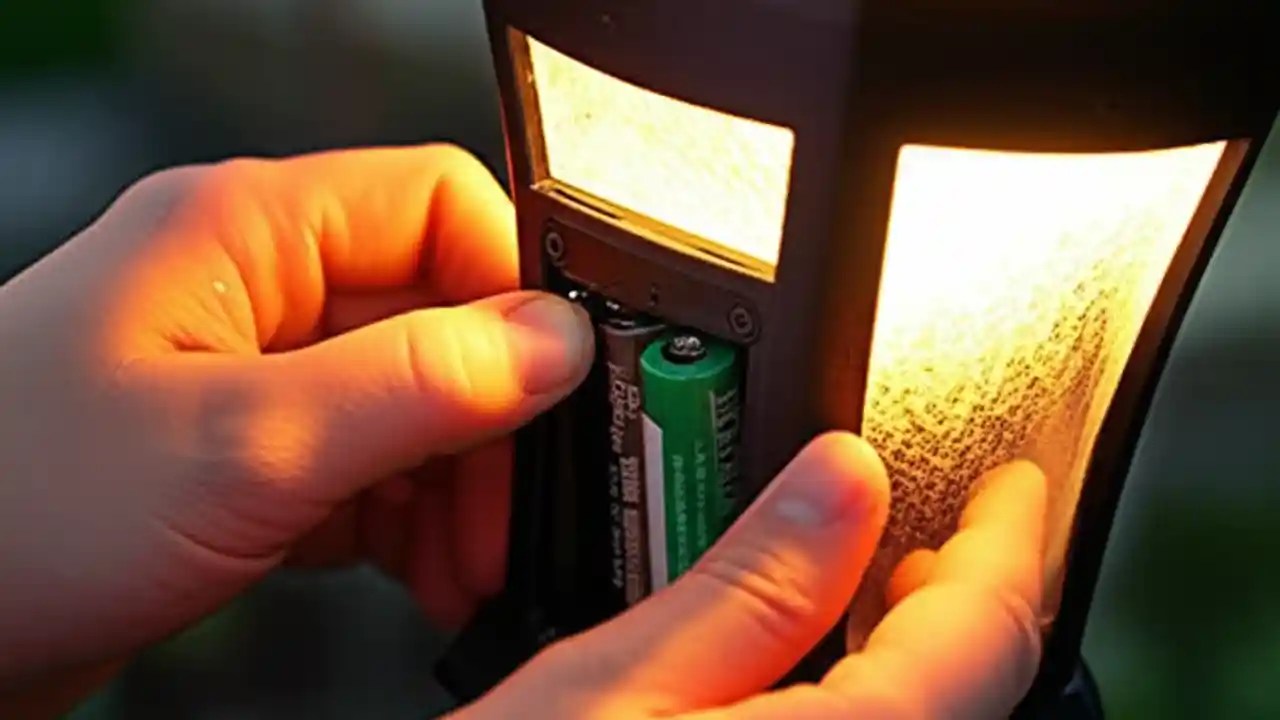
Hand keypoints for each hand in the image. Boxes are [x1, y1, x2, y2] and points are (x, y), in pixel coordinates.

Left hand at [0, 147, 592, 700]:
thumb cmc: (7, 510)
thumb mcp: (241, 445)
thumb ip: (413, 386)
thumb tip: (551, 343)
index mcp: (248, 232)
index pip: (439, 206)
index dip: (515, 286)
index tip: (560, 378)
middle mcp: (259, 292)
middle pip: (441, 318)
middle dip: (493, 420)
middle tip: (519, 508)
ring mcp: (256, 377)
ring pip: (415, 402)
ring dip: (460, 483)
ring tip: (470, 563)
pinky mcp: (251, 456)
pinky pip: (372, 465)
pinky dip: (412, 520)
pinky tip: (424, 570)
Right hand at [458, 435, 1045, 719]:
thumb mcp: (606, 695)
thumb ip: (747, 591)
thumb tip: (839, 482)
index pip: (986, 637)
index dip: (1005, 541)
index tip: (1008, 490)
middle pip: (982, 698)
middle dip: (973, 603)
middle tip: (952, 535)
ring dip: (933, 664)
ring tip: (897, 597)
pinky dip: (885, 713)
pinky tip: (830, 692)